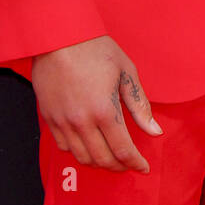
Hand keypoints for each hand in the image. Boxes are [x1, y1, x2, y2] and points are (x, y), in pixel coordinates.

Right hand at [31, 35, 161, 172]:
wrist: (59, 37)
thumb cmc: (95, 49)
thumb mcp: (126, 72)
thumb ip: (140, 106)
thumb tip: (155, 132)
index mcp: (105, 110)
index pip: (123, 150)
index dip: (135, 163)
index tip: (143, 167)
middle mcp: (82, 122)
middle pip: (103, 160)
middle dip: (119, 167)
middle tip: (129, 164)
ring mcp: (63, 122)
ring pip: (82, 158)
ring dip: (99, 163)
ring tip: (111, 157)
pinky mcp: (49, 118)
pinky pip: (64, 147)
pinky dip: (79, 152)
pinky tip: (89, 145)